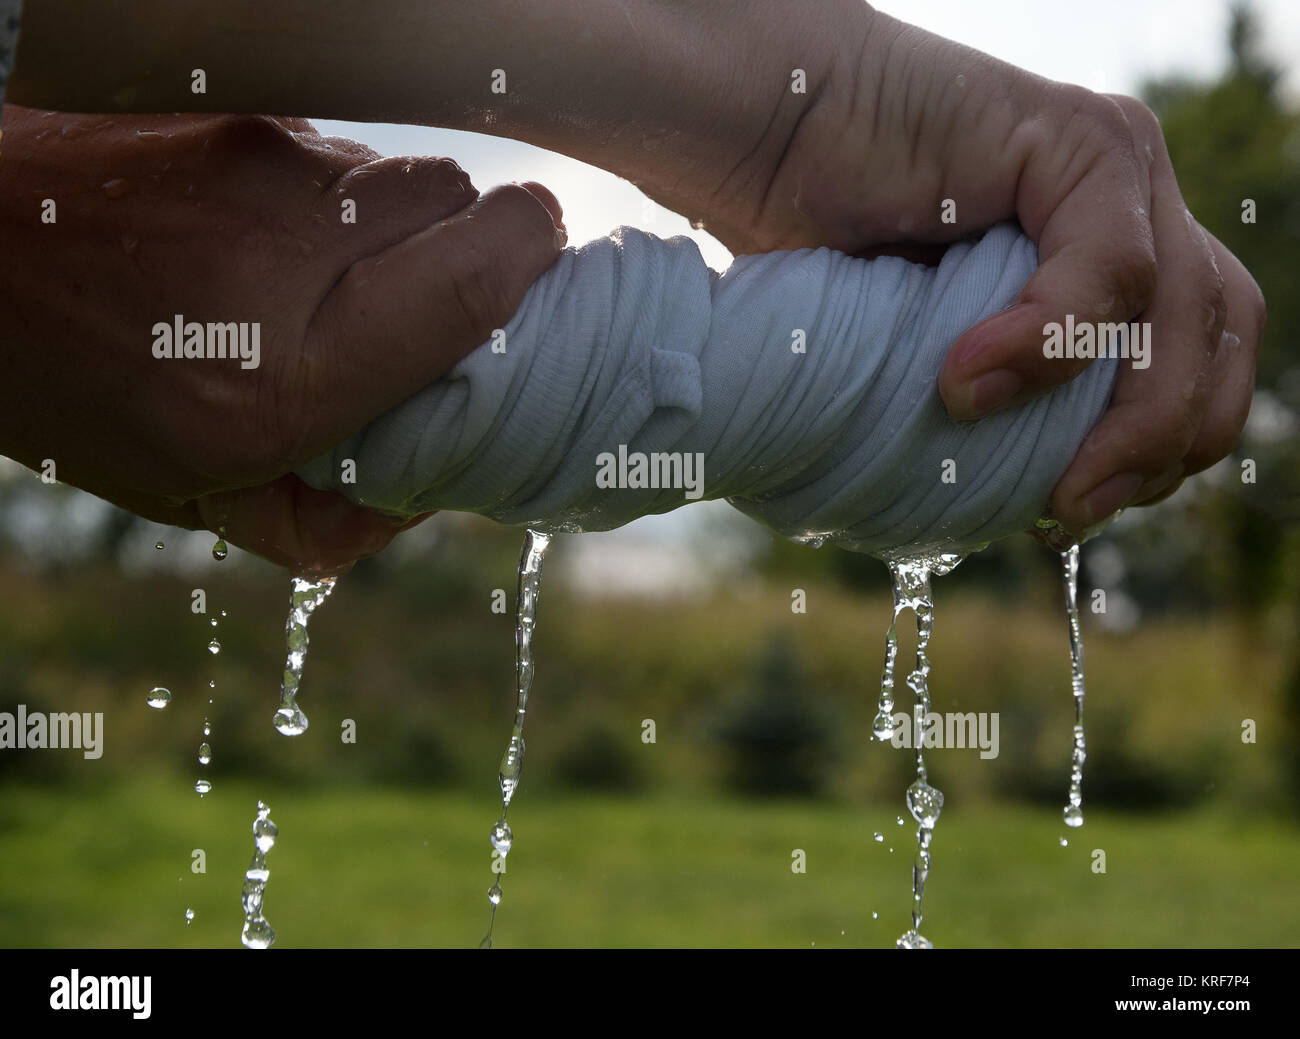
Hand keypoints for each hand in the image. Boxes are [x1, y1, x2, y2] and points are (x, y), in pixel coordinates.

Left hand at [0, 108, 565, 572]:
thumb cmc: (76, 390)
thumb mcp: (196, 494)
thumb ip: (331, 517)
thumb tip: (437, 489)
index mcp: (279, 379)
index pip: (476, 282)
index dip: (536, 266)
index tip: (542, 281)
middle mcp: (281, 256)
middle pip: (464, 207)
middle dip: (477, 251)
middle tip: (437, 300)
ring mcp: (258, 167)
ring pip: (411, 171)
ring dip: (410, 225)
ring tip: (345, 272)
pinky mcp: (242, 117)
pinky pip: (351, 152)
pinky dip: (353, 197)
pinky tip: (290, 233)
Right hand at [623, 4, 1264, 537]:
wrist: (756, 141)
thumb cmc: (815, 259)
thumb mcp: (926, 359)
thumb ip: (996, 407)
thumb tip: (1037, 511)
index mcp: (1110, 259)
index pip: (1199, 362)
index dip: (1165, 450)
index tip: (1074, 511)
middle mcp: (1131, 208)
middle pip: (1219, 337)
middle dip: (1166, 445)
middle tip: (1072, 507)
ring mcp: (1113, 167)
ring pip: (1190, 310)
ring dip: (1128, 419)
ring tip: (1044, 482)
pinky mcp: (1075, 140)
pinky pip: (1113, 267)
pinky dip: (1049, 343)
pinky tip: (964, 382)